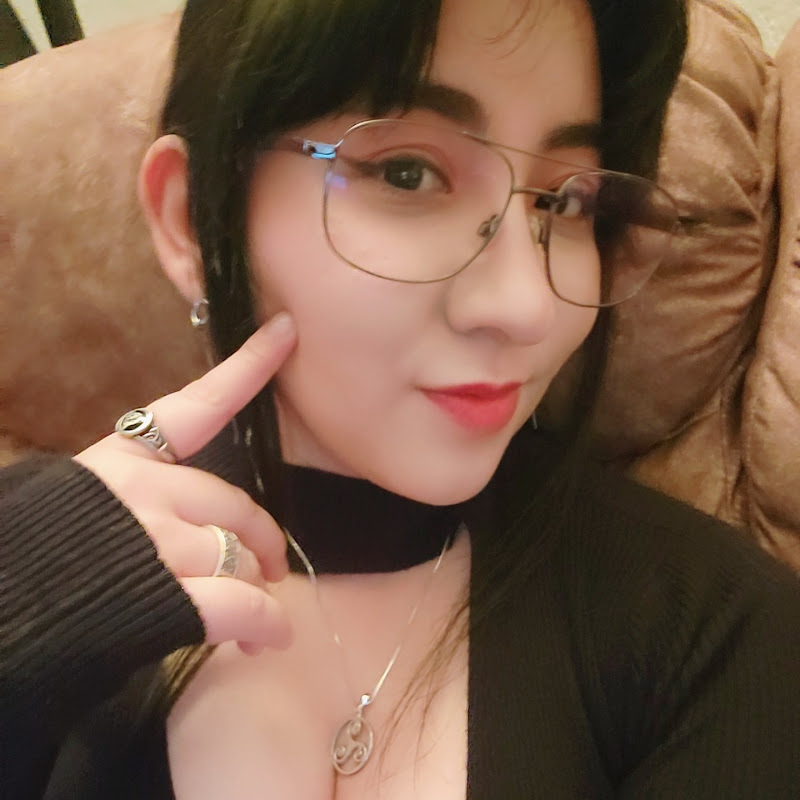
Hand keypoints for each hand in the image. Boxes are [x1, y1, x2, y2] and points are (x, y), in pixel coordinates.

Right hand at [75, 312, 296, 654]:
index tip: (286, 333)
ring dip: (257, 591)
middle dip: (261, 541)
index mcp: (119, 462)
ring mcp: (158, 542)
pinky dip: (264, 625)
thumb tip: (189, 527)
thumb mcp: (68, 508)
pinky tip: (269, 638)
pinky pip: (241, 606)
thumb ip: (128, 500)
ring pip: (239, 557)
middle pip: (234, 505)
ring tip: (262, 621)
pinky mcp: (167, 599)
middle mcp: (144, 492)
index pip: (196, 407)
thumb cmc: (26, 561)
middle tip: (274, 568)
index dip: (248, 368)